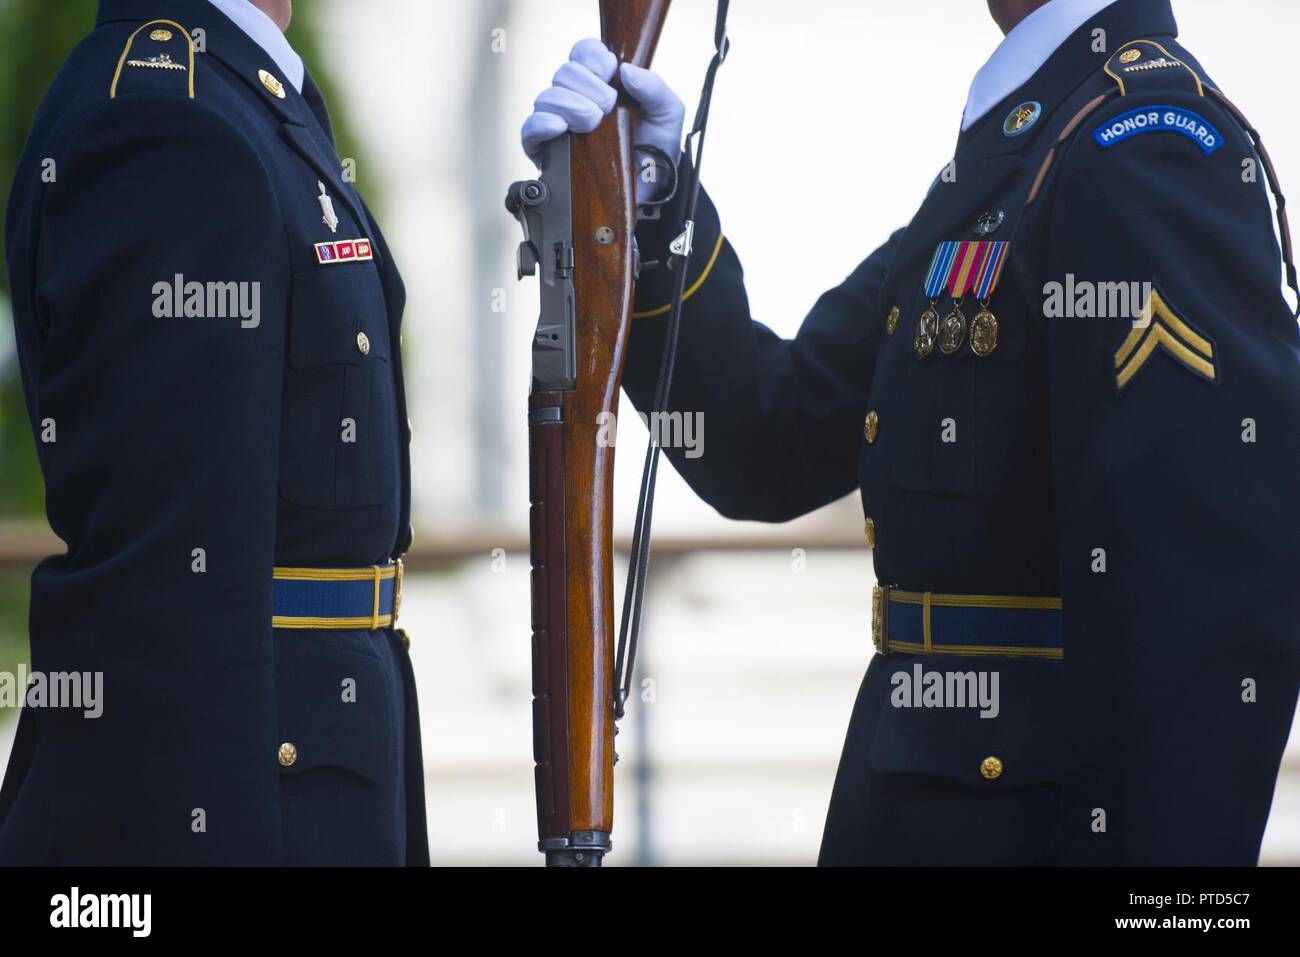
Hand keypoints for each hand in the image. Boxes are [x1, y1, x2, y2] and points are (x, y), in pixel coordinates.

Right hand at [521, 39, 685, 196]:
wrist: (648, 195)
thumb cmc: (655, 155)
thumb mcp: (667, 116)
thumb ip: (654, 87)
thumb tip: (626, 70)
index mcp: (602, 85)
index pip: (583, 54)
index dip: (592, 57)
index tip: (609, 73)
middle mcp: (577, 101)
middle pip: (564, 74)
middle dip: (587, 87)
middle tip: (607, 107)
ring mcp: (559, 125)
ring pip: (546, 98)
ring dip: (569, 104)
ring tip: (592, 122)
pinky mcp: (546, 151)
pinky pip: (530, 129)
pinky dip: (541, 124)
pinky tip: (559, 127)